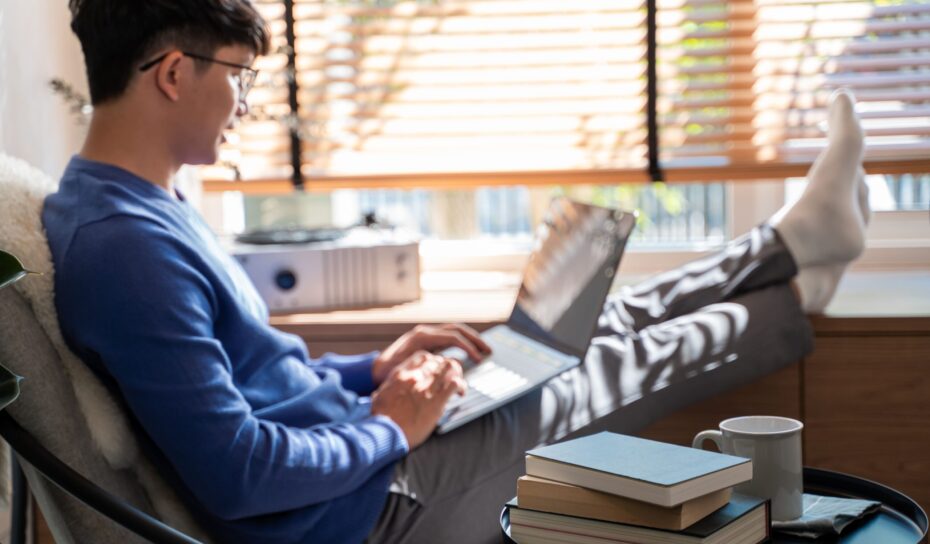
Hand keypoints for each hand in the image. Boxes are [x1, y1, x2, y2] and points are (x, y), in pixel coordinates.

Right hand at [371, 351, 465, 448]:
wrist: (385, 432)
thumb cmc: (381, 418)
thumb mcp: (379, 397)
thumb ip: (385, 391)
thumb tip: (378, 393)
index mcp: (401, 374)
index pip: (423, 356)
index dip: (433, 361)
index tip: (436, 370)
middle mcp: (415, 377)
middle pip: (439, 360)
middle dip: (447, 368)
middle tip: (450, 378)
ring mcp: (426, 388)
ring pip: (450, 366)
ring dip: (457, 374)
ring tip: (458, 385)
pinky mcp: (436, 401)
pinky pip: (455, 384)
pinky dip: (461, 386)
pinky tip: (460, 394)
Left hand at [372, 323, 490, 384]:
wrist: (374, 370)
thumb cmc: (389, 374)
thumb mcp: (408, 371)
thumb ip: (429, 370)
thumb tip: (450, 374)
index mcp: (422, 337)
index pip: (453, 337)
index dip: (469, 347)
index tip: (479, 359)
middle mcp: (425, 332)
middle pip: (457, 329)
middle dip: (475, 339)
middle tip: (488, 351)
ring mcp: (426, 335)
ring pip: (454, 331)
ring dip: (470, 339)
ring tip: (483, 351)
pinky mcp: (427, 341)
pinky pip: (448, 338)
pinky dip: (461, 343)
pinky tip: (469, 353)